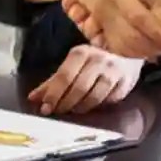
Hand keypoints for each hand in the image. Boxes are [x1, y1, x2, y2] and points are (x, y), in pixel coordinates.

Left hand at [27, 45, 142, 115]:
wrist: (127, 49)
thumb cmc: (96, 57)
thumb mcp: (73, 63)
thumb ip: (53, 81)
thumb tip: (33, 98)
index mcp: (82, 52)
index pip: (64, 76)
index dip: (53, 94)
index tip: (45, 108)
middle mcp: (99, 60)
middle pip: (79, 88)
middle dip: (65, 104)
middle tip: (58, 111)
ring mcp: (115, 71)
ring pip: (95, 98)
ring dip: (81, 107)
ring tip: (75, 108)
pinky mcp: (127, 82)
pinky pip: (110, 101)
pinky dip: (100, 105)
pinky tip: (94, 104)